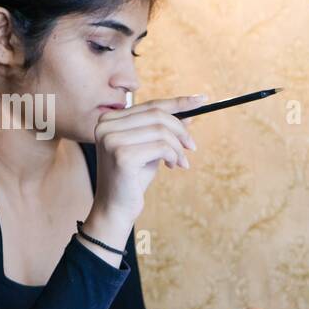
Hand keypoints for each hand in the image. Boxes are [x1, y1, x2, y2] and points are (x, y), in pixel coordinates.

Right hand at [90, 95, 205, 227]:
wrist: (116, 208)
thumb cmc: (133, 179)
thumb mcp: (151, 149)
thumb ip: (164, 131)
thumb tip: (189, 114)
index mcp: (109, 119)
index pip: (151, 105)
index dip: (179, 102)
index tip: (203, 100)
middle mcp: (106, 125)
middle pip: (157, 115)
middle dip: (181, 131)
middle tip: (192, 147)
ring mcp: (111, 139)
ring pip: (161, 131)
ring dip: (177, 148)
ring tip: (180, 162)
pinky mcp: (122, 155)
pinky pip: (161, 147)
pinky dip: (173, 156)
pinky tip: (172, 166)